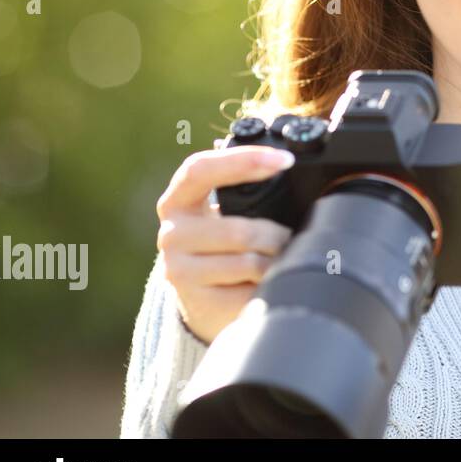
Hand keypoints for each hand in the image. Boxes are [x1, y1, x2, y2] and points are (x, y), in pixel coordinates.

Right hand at [155, 146, 295, 343]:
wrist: (206, 299)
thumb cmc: (225, 246)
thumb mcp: (226, 214)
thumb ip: (244, 191)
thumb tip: (285, 166)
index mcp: (178, 201)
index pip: (200, 170)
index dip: (243, 160)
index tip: (284, 161)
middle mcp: (171, 233)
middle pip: (240, 230)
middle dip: (277, 235)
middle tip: (289, 238)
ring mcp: (178, 269)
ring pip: (250, 261)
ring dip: (276, 260)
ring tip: (277, 260)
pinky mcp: (195, 300)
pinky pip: (250, 289)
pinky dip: (268, 285)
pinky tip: (264, 283)